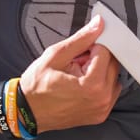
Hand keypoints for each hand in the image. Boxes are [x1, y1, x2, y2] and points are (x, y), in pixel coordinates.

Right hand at [18, 14, 121, 131]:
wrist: (26, 112)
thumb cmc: (36, 87)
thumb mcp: (56, 55)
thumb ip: (81, 39)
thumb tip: (98, 25)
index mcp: (93, 84)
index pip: (106, 51)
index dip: (92, 46)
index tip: (81, 50)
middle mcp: (102, 99)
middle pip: (113, 64)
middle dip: (97, 58)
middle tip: (76, 62)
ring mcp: (102, 109)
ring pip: (113, 77)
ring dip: (100, 71)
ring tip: (77, 75)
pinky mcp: (100, 115)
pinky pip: (110, 91)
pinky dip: (100, 85)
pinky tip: (81, 85)